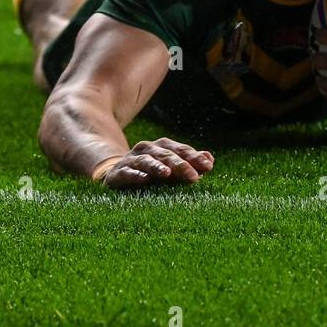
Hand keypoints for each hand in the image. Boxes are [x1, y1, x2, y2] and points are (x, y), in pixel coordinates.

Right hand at [96, 138, 213, 188]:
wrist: (116, 172)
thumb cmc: (151, 171)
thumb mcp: (171, 166)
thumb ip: (190, 162)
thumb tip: (210, 158)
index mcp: (163, 146)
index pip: (182, 150)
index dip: (195, 158)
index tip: (208, 167)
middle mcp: (148, 149)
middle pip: (166, 155)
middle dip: (181, 165)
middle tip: (193, 177)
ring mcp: (132, 159)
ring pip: (146, 161)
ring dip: (157, 167)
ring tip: (167, 173)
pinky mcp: (118, 172)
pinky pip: (127, 172)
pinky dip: (136, 175)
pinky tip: (144, 179)